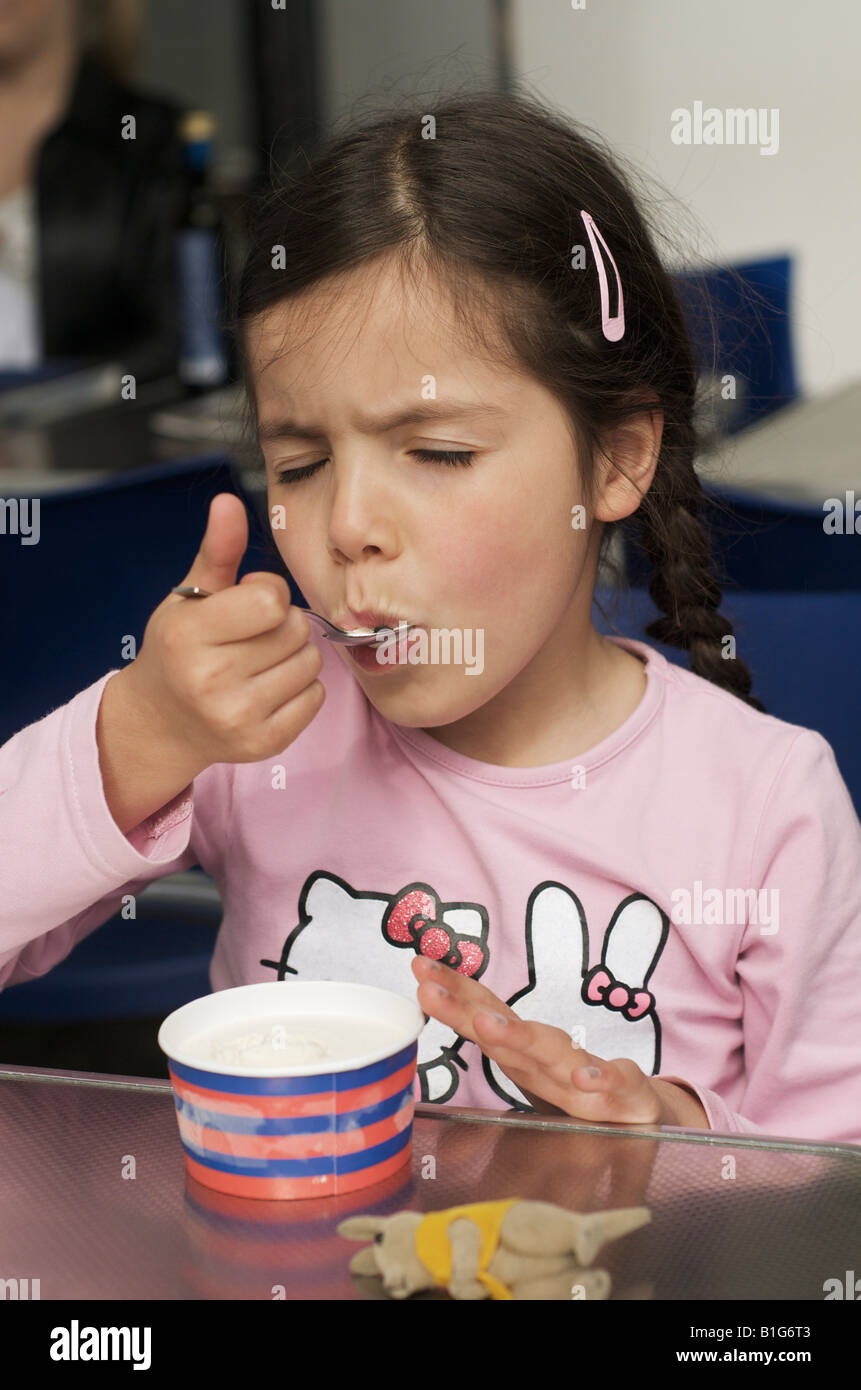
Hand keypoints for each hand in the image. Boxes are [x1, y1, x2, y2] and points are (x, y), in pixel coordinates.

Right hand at [125, 493, 325, 770]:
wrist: (161, 723)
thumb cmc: (179, 650)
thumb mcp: (189, 597)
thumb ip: (218, 550)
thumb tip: (228, 501)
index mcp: (190, 636)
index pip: (271, 600)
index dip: (268, 594)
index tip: (247, 602)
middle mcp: (211, 680)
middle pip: (297, 629)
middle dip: (283, 624)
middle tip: (253, 635)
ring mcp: (239, 717)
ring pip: (311, 662)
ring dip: (294, 655)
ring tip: (261, 661)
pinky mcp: (263, 743)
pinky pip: (316, 697)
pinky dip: (301, 688)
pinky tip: (269, 688)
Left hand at [412, 957, 704, 1126]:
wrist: (645, 1114)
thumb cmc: (580, 1094)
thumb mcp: (531, 1092)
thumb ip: (492, 1096)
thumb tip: (445, 1123)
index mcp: (527, 1053)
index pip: (486, 1015)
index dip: (453, 995)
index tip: (419, 970)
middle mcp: (553, 1057)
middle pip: (506, 1028)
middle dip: (466, 1007)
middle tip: (430, 988)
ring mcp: (591, 1073)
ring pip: (553, 1051)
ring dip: (520, 1036)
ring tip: (487, 1024)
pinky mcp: (629, 1093)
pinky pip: (616, 1083)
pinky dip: (602, 1077)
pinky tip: (585, 1075)